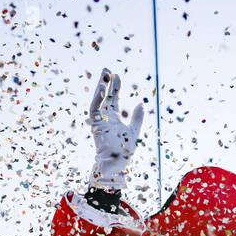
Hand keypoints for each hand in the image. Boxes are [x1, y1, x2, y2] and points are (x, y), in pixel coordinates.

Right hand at [88, 68, 143, 191]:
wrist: (115, 166)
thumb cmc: (123, 152)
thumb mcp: (134, 131)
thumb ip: (137, 118)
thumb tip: (141, 103)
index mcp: (114, 119)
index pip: (114, 99)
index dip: (115, 87)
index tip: (117, 75)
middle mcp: (105, 118)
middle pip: (104, 97)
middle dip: (105, 83)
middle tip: (107, 69)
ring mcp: (100, 121)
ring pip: (97, 101)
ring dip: (100, 88)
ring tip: (104, 75)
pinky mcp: (95, 125)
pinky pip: (94, 110)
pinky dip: (97, 99)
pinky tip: (102, 89)